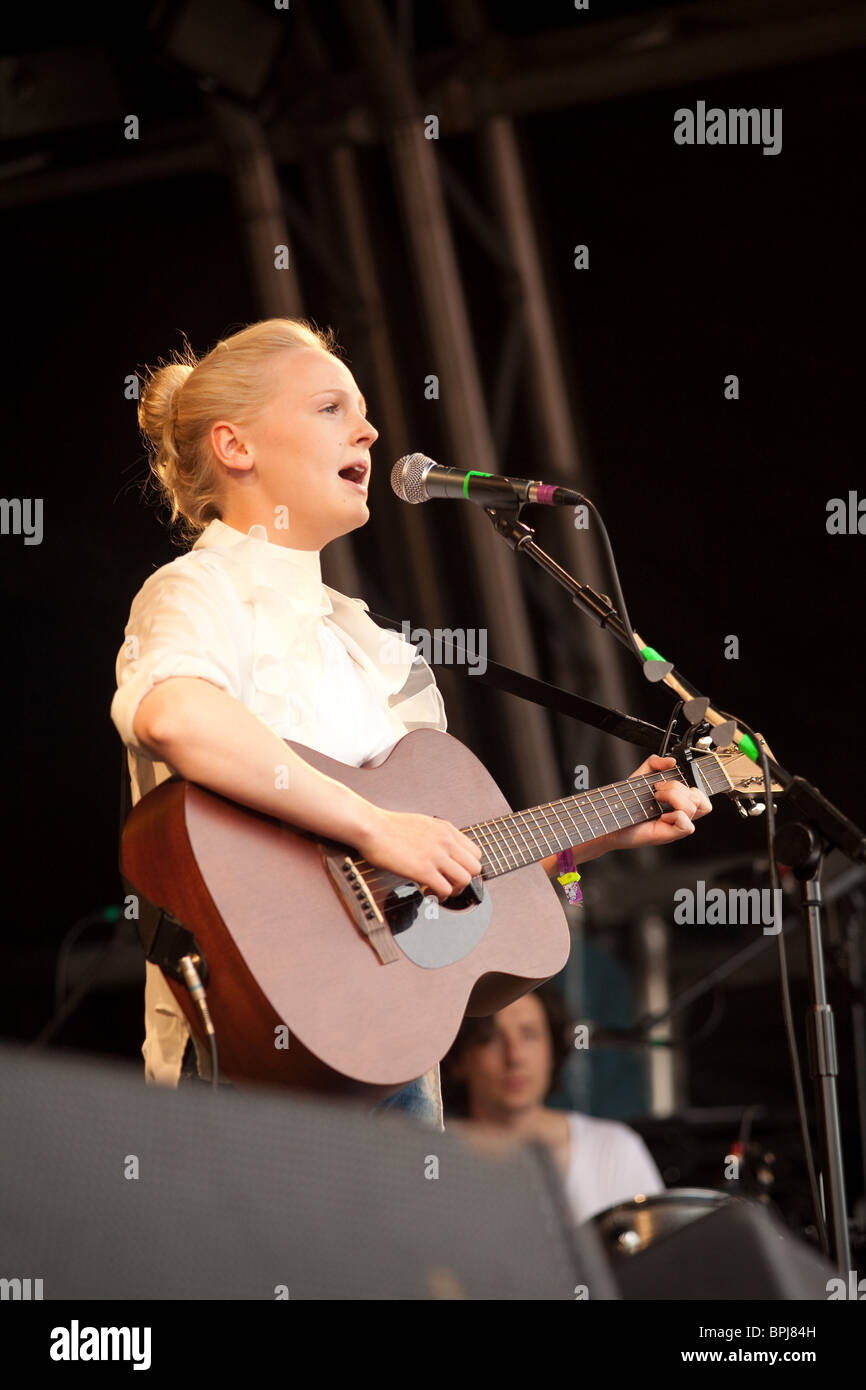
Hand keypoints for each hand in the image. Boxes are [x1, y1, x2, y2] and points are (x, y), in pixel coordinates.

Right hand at [357, 806, 482, 900]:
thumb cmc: (390, 826)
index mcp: (447, 829)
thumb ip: (439, 836)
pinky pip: (445, 890)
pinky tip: (428, 893)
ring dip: (454, 890)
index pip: (475, 853)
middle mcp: (446, 841)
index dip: (468, 867)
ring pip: (465, 880)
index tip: (456, 873)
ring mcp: (436, 856)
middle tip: (450, 885)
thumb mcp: (423, 823)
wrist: (372, 827)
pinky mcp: (423, 870)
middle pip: (475, 868)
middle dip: (465, 880)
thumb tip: (444, 851)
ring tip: (440, 891)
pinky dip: (440, 896)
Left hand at [593, 754, 711, 853]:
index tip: (677, 780)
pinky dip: (675, 816)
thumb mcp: (641, 776)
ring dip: (673, 798)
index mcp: (678, 802)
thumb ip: (655, 763)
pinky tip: (661, 816)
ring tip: (656, 799)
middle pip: (700, 798)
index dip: (697, 785)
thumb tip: (671, 761)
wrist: (611, 819)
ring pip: (694, 808)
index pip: (702, 796)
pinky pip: (687, 825)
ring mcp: (676, 825)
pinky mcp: (671, 835)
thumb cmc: (627, 803)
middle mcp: (680, 814)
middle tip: (658, 790)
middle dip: (677, 787)